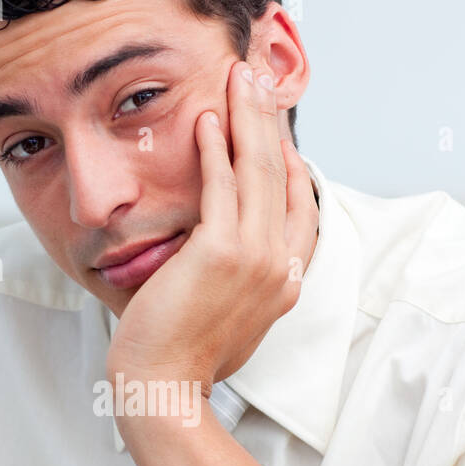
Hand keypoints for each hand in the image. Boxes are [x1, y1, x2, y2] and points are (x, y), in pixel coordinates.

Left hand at [105, 59, 318, 394]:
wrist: (165, 388)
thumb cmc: (185, 360)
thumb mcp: (229, 320)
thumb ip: (240, 285)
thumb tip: (227, 263)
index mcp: (286, 283)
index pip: (299, 207)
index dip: (288, 159)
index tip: (273, 125)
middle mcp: (281, 267)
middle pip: (283, 176)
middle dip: (269, 120)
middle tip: (255, 77)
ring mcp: (256, 259)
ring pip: (258, 172)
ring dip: (247, 117)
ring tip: (237, 78)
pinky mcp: (221, 253)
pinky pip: (221, 187)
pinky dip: (216, 149)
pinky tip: (208, 119)